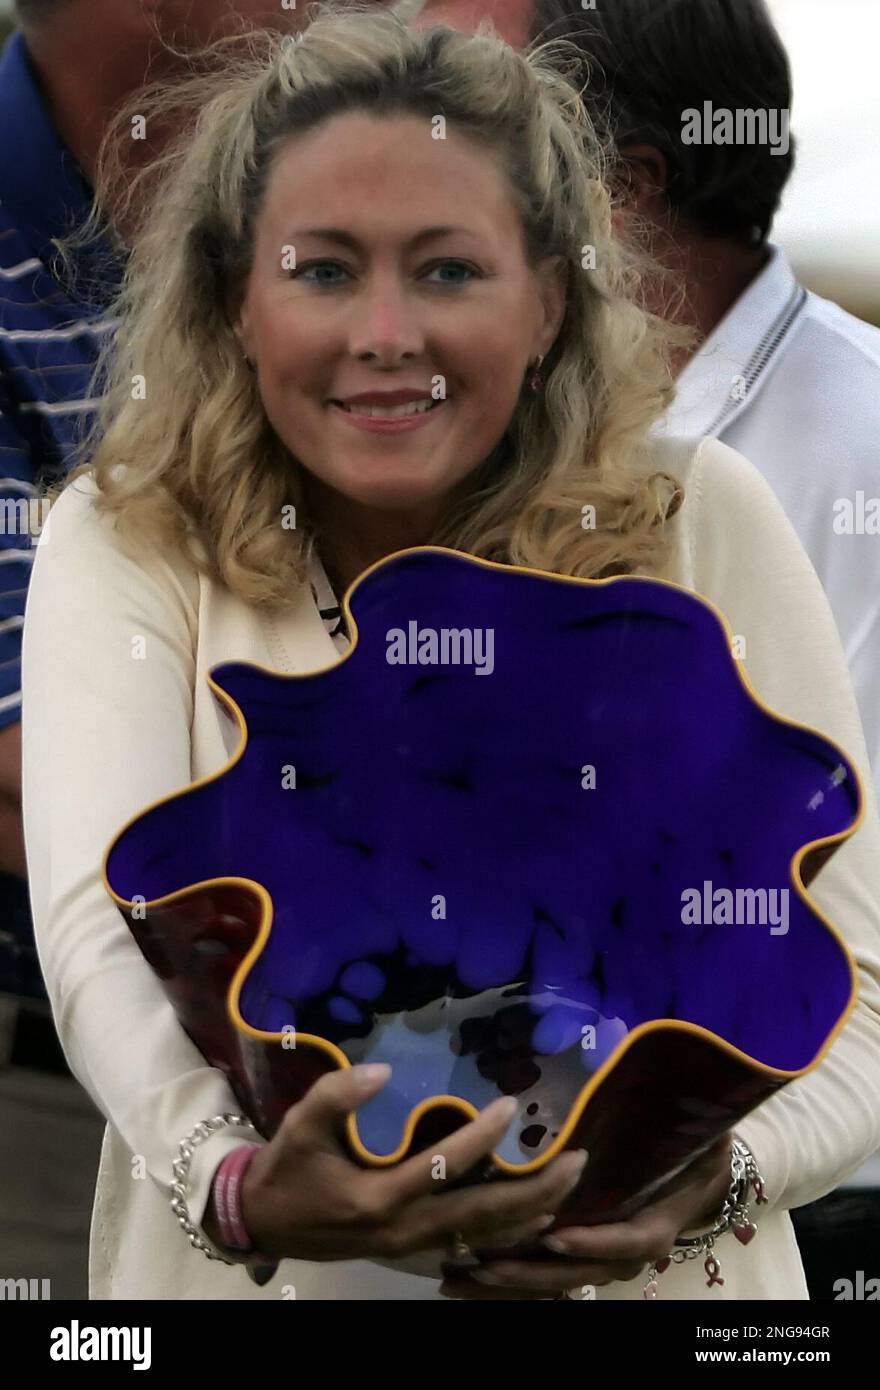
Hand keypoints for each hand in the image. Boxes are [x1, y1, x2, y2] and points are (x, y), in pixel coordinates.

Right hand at [238, 1064, 588, 1262]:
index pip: (443, 1166)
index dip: (480, 1137)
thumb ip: (338, 1095)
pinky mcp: (414, 1252)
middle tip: (576, 1160)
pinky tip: (535, 1216)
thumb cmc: (288, 1168)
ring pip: (484, 1235)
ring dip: (530, 1212)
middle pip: (483, 1214)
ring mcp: (412, 1247)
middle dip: (535, 1190)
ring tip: (569, 1183)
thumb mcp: (300, 1124)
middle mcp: (404, 1230)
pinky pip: (472, 1246)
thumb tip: (383, 1070)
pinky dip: (507, 1233)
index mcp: (378, 1198)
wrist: (267, 1222)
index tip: (510, 1107)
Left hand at [441, 1133, 733, 1298]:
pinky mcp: (583, 1260)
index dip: (593, 1242)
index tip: (554, 1236)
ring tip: (466, 1274)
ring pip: (557, 1281)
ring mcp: (604, 1262)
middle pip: (580, 1273)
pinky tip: (469, 1276)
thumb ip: (672, 1121)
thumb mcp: (693, 1136)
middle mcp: (628, 1253)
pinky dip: (512, 1281)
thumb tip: (664, 1085)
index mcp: (656, 1224)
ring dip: (513, 1281)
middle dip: (533, 1271)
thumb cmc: (689, 1149)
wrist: (697, 1178)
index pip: (627, 1241)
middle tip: (488, 1265)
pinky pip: (548, 1277)